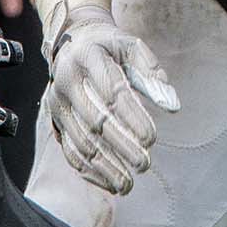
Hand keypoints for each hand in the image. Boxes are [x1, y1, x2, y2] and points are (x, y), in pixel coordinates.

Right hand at [37, 0, 179, 196]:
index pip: (112, 92)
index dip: (132, 118)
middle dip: (121, 146)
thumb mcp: (132, 47)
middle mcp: (67, 81)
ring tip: (129, 184)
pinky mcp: (54, 121)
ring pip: (80, 142)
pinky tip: (110, 183)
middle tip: (144, 165)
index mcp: (89, 58)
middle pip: (95, 121)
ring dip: (105, 166)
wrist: (72, 42)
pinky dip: (90, 171)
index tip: (152, 139)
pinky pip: (69, 151)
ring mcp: (57, 104)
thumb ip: (152, 74)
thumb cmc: (110, 47)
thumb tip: (172, 106)